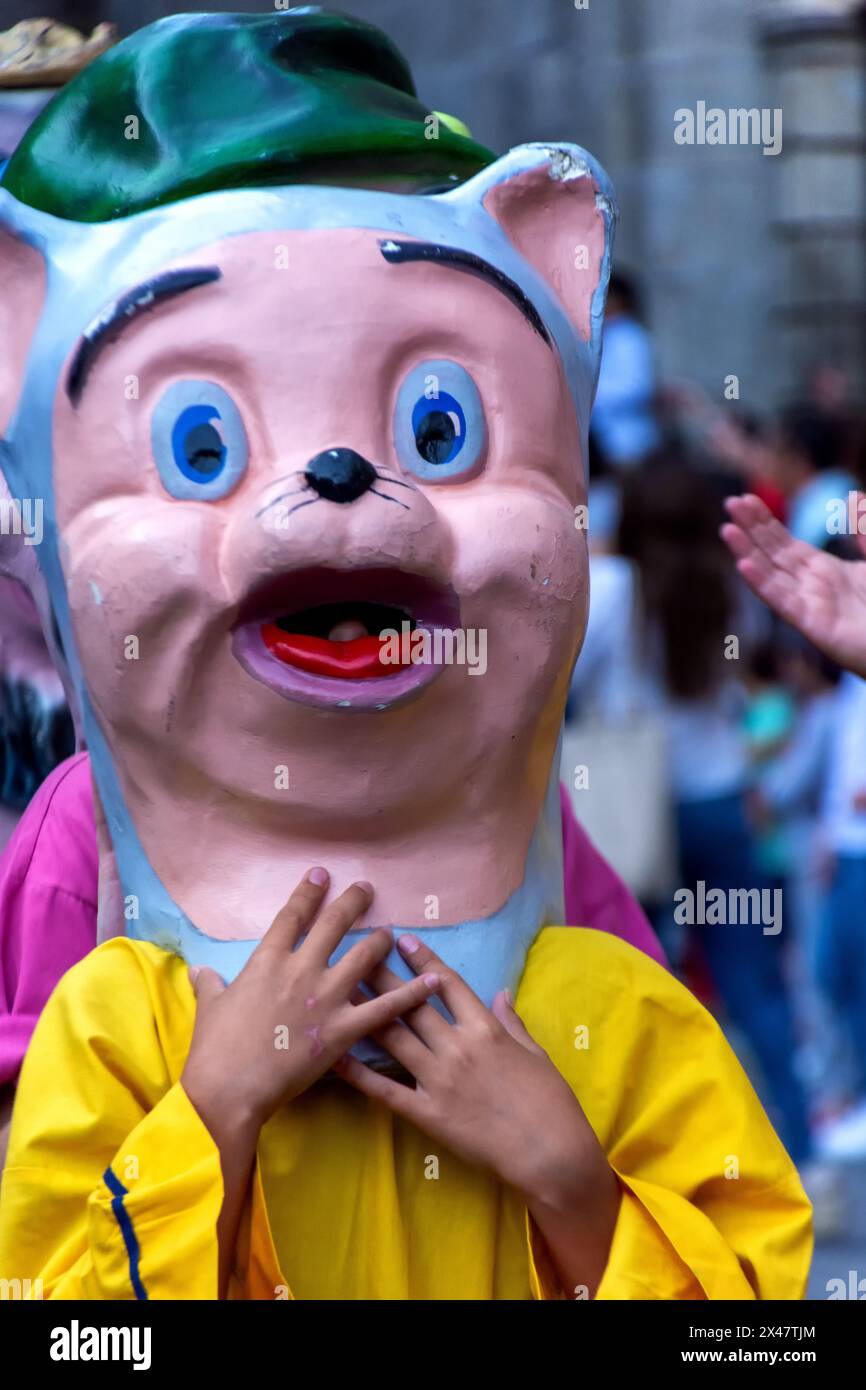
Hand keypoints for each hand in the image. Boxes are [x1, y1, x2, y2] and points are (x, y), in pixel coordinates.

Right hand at [181, 871, 439, 1135]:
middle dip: (354, 902)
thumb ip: (210, 985)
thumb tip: (198, 970)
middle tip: (368, 888)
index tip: (322, 874)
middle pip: (334, 925)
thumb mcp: (210, 1009)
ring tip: (394, 932)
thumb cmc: (214, 1050)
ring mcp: (325, 998)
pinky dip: (412, 993)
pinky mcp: (343, 1029)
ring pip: (364, 957)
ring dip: (382, 941)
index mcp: (266, 962)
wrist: (229, 1088)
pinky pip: (386, 1007)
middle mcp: (300, 970)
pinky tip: (432, 980)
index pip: (292, 916)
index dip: (308, 893)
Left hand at [334, 933, 619, 1294]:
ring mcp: (440, 1080)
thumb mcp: (536, 1053)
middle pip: (413, 1005)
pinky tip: (338, 1057)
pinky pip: (387, 1090)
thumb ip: (512, 1022)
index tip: (403, 940)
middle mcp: (458, 1048)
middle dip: (384, 977)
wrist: (549, 1152)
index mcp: (486, 1030)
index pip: (449, 984)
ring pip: (395, 1039)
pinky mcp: (428, 1113)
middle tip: (358, 954)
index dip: (425, 959)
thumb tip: (501, 993)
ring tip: (343, 992)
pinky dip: (360, 1074)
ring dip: (368, 1013)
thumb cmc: (550, 1101)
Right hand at [722, 493, 865, 678]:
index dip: (763, 522)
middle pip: (772, 554)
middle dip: (750, 529)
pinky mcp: (814, 626)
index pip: (784, 542)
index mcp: (824, 571)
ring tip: (727, 529)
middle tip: (730, 502)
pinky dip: (762, 584)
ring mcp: (810, 606)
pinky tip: (744, 565)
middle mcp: (811, 587)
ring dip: (746, 553)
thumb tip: (851, 496)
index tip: (745, 499)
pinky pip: (783, 603)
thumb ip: (864, 531)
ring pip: (770, 576)